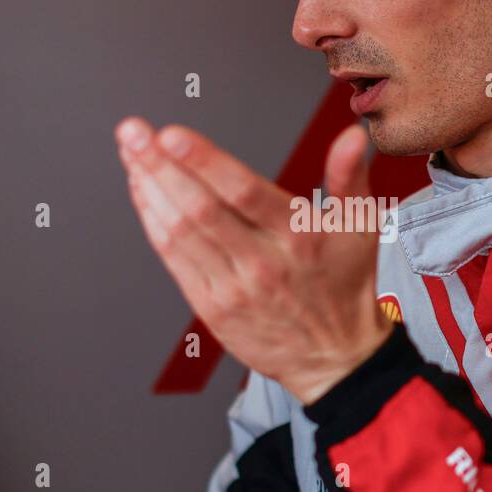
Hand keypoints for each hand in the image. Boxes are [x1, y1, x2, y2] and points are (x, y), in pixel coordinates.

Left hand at [115, 118, 393, 404]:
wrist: (335, 358)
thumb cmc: (344, 285)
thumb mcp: (361, 227)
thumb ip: (349, 175)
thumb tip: (351, 136)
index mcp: (299, 237)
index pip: (244, 192)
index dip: (204, 162)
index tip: (171, 135)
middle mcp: (263, 262)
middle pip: (201, 209)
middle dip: (160, 166)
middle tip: (133, 133)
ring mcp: (234, 288)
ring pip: (180, 233)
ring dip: (149, 190)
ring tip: (130, 153)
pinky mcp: (212, 307)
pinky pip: (174, 260)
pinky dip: (153, 223)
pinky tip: (143, 193)